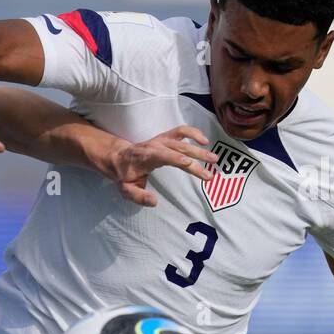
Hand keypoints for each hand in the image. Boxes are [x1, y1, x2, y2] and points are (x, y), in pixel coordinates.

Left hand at [93, 125, 219, 206]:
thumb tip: (154, 202)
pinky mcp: (166, 137)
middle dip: (195, 160)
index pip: (163, 156)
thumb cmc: (124, 174)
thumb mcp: (126, 189)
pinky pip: (182, 131)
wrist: (119, 157)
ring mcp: (161, 140)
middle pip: (179, 151)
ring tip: (214, 158)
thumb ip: (138, 196)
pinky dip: (194, 133)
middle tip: (210, 174)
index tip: (188, 163)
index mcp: (146, 157)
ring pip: (184, 141)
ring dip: (200, 149)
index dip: (175, 158)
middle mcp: (156, 145)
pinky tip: (205, 141)